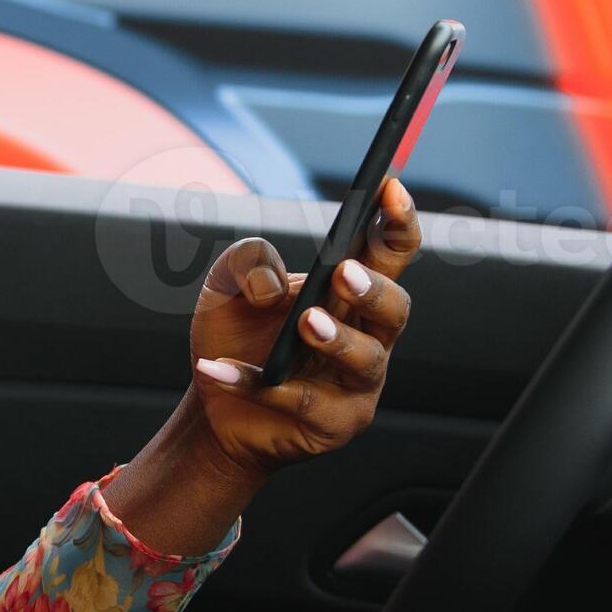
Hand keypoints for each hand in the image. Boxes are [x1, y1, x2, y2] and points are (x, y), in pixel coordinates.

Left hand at [185, 174, 422, 475]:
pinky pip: (302, 402)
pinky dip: (256, 385)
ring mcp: (356, 384)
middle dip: (374, 289)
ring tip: (305, 323)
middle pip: (395, 308)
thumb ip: (246, 261)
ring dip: (338, 339)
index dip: (398, 221)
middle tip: (344, 274)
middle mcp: (367, 336)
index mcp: (349, 292)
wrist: (212, 408)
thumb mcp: (225, 286)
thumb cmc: (235, 338)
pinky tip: (218, 370)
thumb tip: (271, 287)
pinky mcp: (335, 424)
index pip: (390, 253)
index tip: (389, 187)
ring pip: (366, 360)